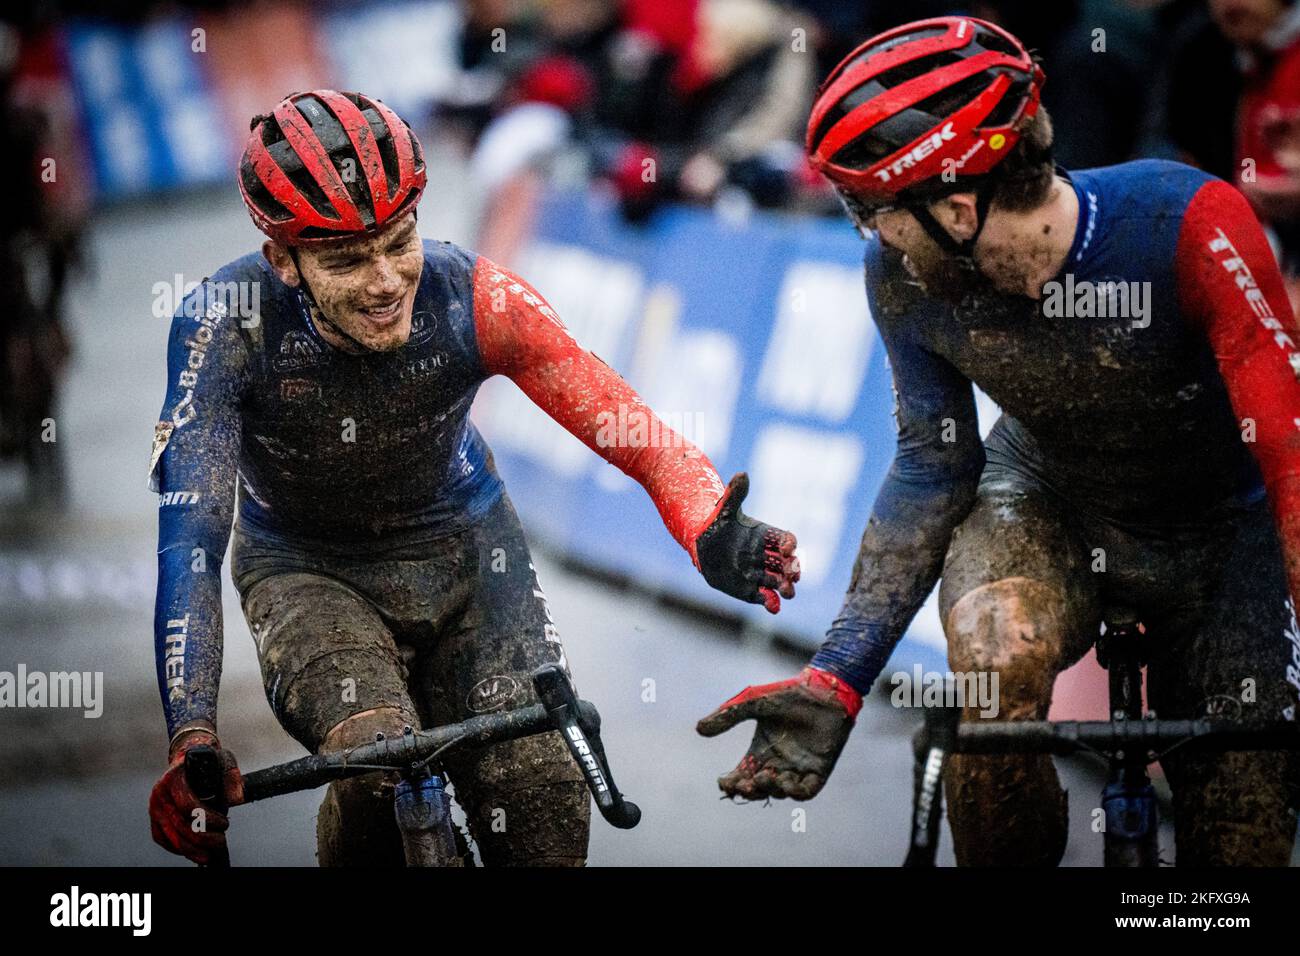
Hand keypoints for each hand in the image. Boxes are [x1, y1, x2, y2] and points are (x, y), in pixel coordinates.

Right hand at [149, 728, 242, 864]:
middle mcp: (160, 792)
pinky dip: (177, 849)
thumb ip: (232, 778)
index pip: (188, 805)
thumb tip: (236, 800)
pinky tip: (192, 852)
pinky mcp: (154, 816)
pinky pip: (162, 838)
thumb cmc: (207, 761)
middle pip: (179, 825)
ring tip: (208, 855)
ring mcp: (154, 806)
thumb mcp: (224, 761)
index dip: (207, 819)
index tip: (224, 823)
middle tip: (220, 842)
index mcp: (174, 777)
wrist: (189, 757)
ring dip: (191, 850)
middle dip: (202, 839)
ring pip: (170, 836)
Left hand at [692, 473, 799, 612]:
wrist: (701, 545)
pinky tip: (773, 607)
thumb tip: (742, 474)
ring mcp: (759, 573)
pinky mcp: (749, 589)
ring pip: (779, 582)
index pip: (785, 540)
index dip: (789, 544)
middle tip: (793, 576)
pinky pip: (764, 597)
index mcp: (765, 536)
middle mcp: (766, 556)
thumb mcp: (724, 509)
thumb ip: (735, 494)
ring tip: (788, 592)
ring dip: (786, 588)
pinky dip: (771, 603)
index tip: (787, 549)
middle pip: (787, 564)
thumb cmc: (716, 524)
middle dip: (793, 570)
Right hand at [696, 667, 860, 799]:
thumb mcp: (751, 703)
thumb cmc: (787, 694)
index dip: (731, 783)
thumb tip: (698, 729)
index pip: (741, 776)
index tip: (724, 781)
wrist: (822, 690)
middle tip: (745, 784)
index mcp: (760, 751)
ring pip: (780, 792)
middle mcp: (778, 763)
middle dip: (749, 791)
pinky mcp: (818, 770)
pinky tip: (786, 782)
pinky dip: (796, 792)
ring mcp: (798, 768)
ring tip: (765, 776)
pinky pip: (806, 791)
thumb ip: (727, 716)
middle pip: (758, 789)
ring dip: (770, 790)